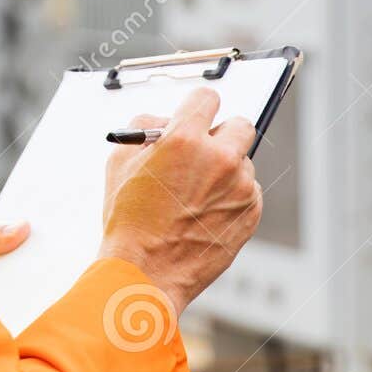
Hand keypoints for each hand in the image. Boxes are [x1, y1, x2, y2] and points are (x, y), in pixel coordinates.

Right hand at [96, 87, 262, 315]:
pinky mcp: (251, 212)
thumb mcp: (120, 163)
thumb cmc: (130, 222)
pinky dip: (233, 197)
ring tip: (196, 195)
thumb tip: (165, 122)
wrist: (146, 272)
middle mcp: (219, 159)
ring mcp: (240, 187)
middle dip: (222, 134)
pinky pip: (249, 191)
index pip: (207, 98)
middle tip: (206, 149)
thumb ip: (146, 130)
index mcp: (184, 139)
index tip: (196, 114)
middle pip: (240, 124)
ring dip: (226, 170)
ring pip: (243, 161)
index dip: (197, 107)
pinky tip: (206, 213)